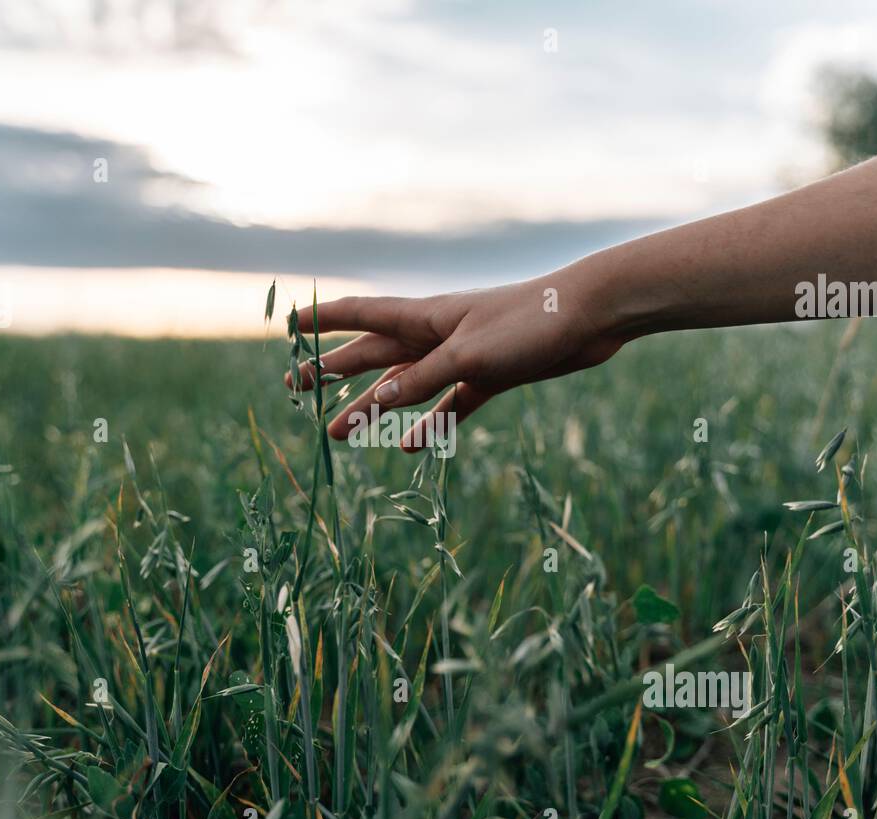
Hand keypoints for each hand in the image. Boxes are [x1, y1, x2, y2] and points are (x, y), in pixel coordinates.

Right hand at [284, 266, 627, 451]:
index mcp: (423, 317)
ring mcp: (461, 356)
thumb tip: (375, 400)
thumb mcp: (468, 355)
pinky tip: (408, 445)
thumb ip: (422, 379)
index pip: (359, 314)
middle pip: (372, 353)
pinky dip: (428, 425)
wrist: (589, 316)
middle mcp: (435, 334)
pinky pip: (448, 406)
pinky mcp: (488, 377)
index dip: (321, 321)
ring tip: (340, 431)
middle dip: (332, 370)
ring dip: (371, 406)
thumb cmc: (528, 324)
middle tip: (296, 389)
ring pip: (404, 385)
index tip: (287, 327)